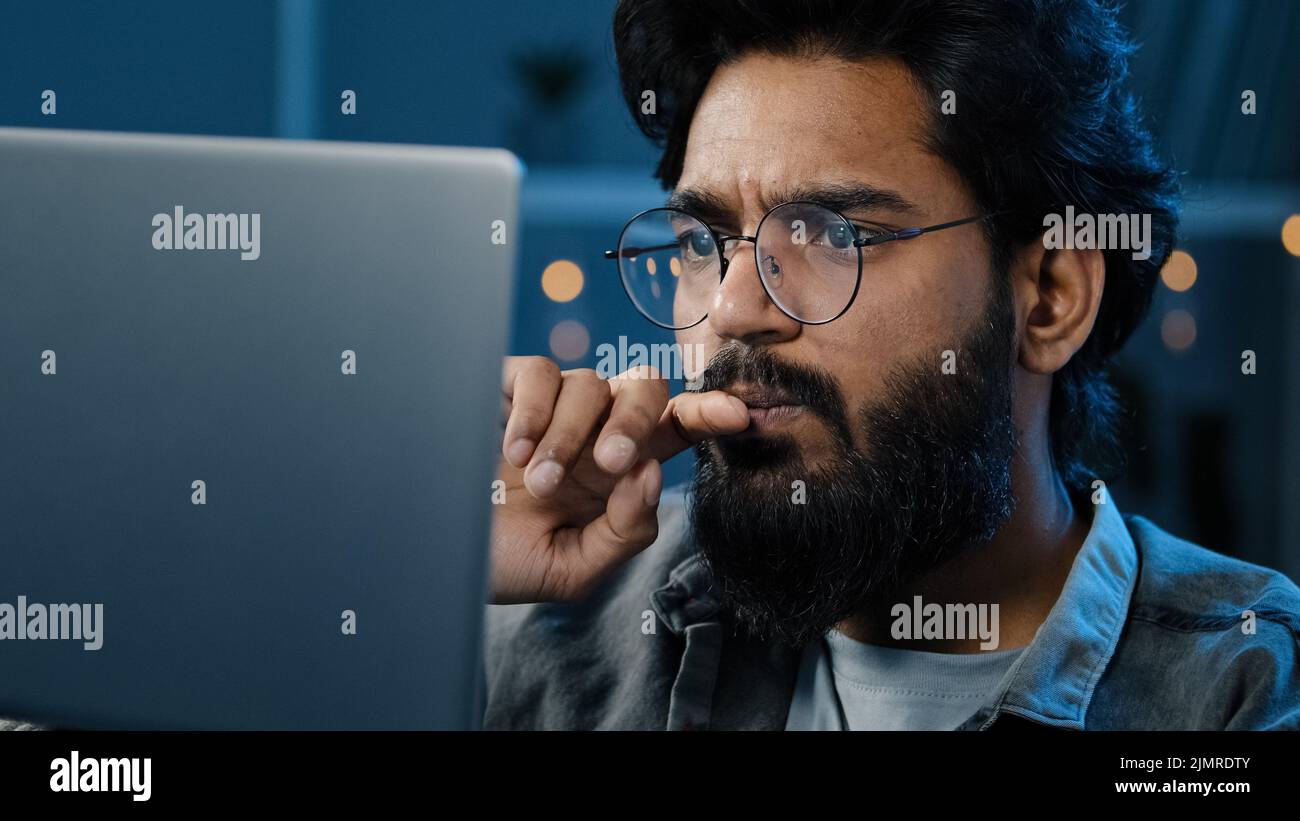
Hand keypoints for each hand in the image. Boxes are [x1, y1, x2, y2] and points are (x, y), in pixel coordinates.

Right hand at [490, 356, 749, 603]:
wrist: (436, 552)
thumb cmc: (505, 562)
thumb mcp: (574, 569)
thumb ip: (625, 531)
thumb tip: (652, 474)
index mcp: (620, 470)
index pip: (677, 428)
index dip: (709, 414)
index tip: (739, 414)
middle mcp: (594, 429)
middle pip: (645, 388)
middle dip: (637, 420)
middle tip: (610, 463)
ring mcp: (552, 407)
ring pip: (591, 384)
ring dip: (570, 437)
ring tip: (538, 481)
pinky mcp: (507, 389)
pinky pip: (540, 373)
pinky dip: (533, 411)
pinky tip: (513, 451)